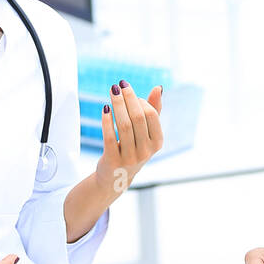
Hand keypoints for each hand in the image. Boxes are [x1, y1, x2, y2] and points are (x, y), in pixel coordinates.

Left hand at [96, 81, 163, 197]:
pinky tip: (105, 108)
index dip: (140, 100)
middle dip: (128, 98)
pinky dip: (107, 121)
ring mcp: (130, 158)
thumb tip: (158, 88)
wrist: (115, 179)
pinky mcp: (113, 161)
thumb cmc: (132, 149)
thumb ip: (153, 111)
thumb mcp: (145, 134)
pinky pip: (110, 137)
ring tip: (112, 90)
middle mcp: (146, 151)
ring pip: (124, 126)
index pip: (151, 115)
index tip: (129, 93)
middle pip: (137, 118)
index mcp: (157, 142)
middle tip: (118, 85)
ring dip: (117, 105)